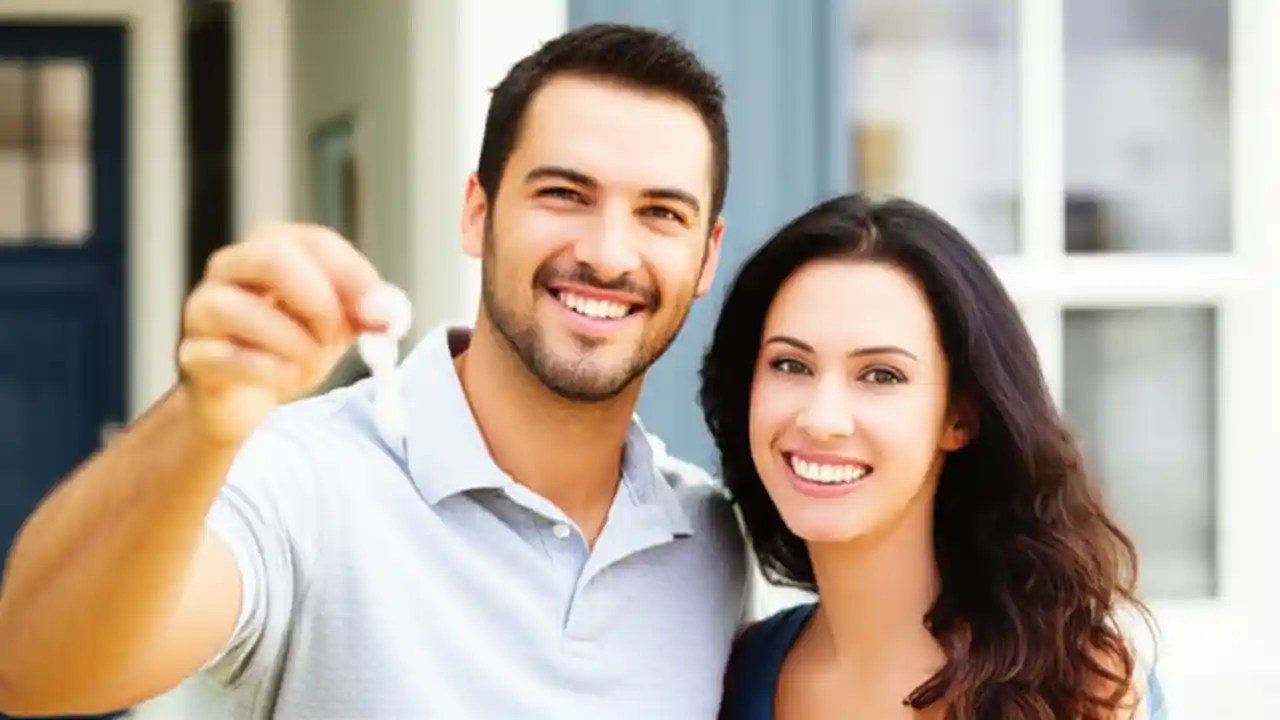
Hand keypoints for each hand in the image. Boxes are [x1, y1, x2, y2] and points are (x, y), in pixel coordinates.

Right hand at [176, 223, 385, 442]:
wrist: (243, 399)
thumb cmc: (291, 349)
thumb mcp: (338, 326)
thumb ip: (364, 312)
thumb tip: (385, 312)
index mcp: (272, 248)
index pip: (315, 241)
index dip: (352, 275)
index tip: (379, 312)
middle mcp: (231, 269)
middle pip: (270, 256)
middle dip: (317, 300)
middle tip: (336, 335)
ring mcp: (203, 311)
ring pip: (237, 307)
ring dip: (292, 341)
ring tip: (310, 362)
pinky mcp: (192, 355)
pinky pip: (225, 357)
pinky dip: (267, 371)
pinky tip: (286, 378)